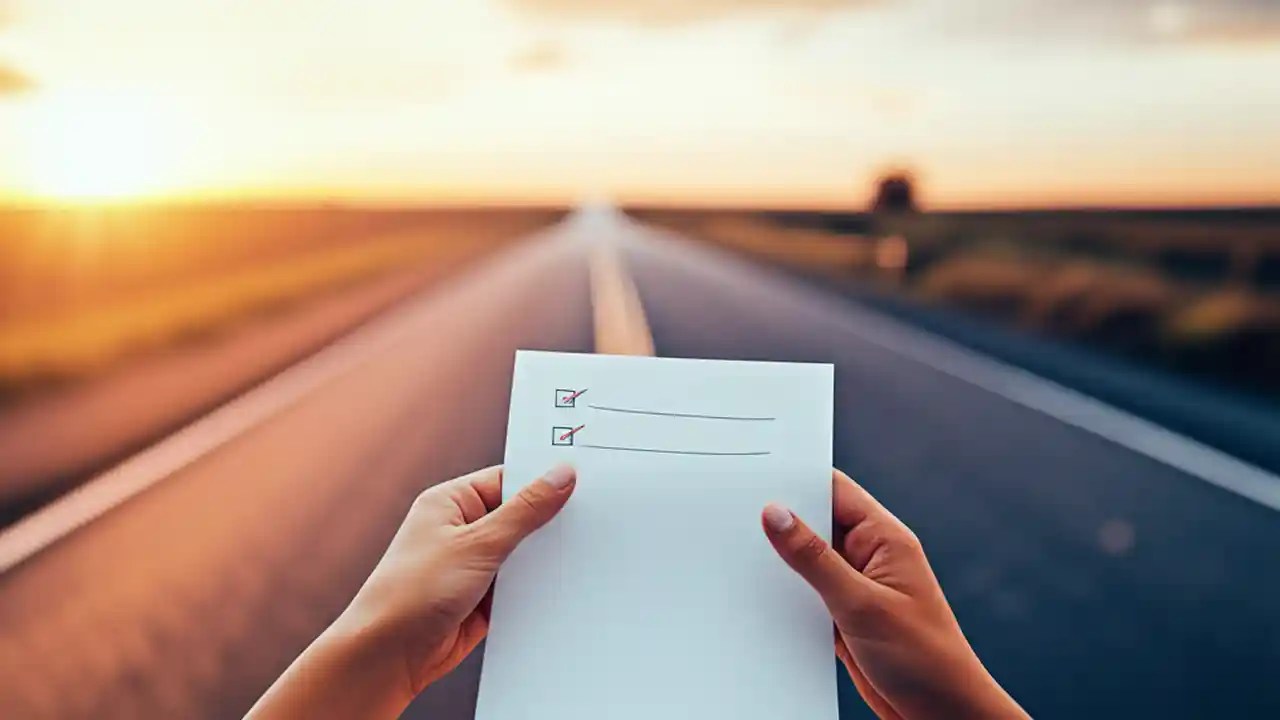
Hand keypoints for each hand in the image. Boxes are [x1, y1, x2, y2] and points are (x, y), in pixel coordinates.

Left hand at [339, 464, 575, 692]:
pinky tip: (559, 589)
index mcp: (451, 502)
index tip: (582, 483)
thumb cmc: (412, 592)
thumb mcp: (477, 544)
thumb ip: (524, 512)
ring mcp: (472, 565)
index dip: (543, 481)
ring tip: (578, 558)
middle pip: (519, 517)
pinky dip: (535, 590)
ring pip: (522, 554)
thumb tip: (559, 476)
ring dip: (541, 561)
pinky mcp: (481, 598)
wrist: (387, 656)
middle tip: (589, 523)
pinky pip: (519, 587)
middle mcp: (461, 530)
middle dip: (547, 524)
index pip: (508, 480)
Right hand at [761, 469, 1027, 719]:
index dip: (797, 480)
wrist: (943, 715)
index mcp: (885, 539)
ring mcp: (858, 587)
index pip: (835, 490)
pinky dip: (787, 595)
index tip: (755, 477)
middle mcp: (871, 556)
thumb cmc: (924, 660)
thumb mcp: (861, 604)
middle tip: (735, 519)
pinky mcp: (846, 616)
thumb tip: (776, 514)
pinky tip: (760, 598)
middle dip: (781, 522)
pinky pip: (809, 594)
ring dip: (781, 563)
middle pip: (817, 523)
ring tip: (741, 560)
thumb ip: (815, 559)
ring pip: (808, 561)